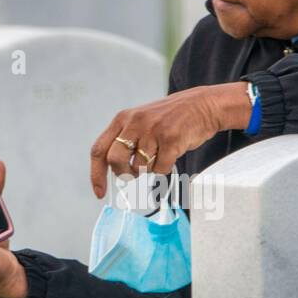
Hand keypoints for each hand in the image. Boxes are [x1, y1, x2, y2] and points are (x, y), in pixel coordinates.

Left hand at [89, 83, 251, 196]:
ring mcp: (153, 130)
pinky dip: (165, 167)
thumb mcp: (140, 121)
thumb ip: (124, 139)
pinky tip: (172, 153)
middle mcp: (135, 123)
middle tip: (135, 173)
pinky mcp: (171, 139)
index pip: (99, 150)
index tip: (99, 192)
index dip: (96, 174)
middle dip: (124, 173)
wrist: (201, 105)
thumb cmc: (169, 118)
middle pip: (115, 160)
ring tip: (160, 153)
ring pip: (141, 168)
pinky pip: (160, 168)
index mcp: (123, 119)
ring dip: (150, 169)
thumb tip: (115, 170)